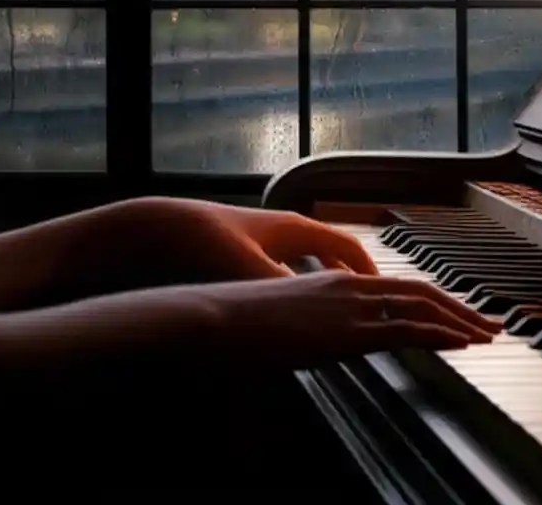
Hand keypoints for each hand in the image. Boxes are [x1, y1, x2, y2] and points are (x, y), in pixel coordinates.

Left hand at [0, 197, 378, 313]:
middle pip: (329, 250)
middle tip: (367, 301)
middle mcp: (280, 228)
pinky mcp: (236, 247)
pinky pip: (278, 266)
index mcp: (293, 228)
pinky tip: (282, 308)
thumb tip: (321, 315)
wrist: (154, 227)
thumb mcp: (252, 273)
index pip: (347, 247)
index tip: (387, 293)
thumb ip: (289, 293)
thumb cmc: (202, 243)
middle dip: (350, 275)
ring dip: (320, 279)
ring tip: (330, 307)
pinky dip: (290, 284)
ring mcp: (258, 236)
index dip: (371, 272)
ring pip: (302, 259)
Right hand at [209, 270, 502, 366]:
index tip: (456, 312)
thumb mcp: (283, 322)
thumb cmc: (237, 323)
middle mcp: (350, 286)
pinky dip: (441, 333)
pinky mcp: (347, 330)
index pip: (398, 288)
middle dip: (460, 308)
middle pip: (421, 292)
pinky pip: (407, 329)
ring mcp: (351, 306)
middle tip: (489, 322)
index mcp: (336, 282)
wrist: (216, 316)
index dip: (433, 299)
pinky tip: (462, 341)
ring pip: (423, 307)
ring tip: (488, 334)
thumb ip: (308, 327)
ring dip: (461, 321)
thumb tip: (314, 343)